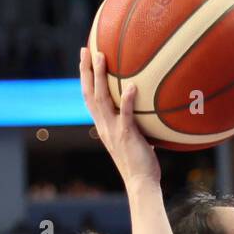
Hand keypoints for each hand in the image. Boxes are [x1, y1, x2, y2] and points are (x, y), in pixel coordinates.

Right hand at [80, 46, 159, 192]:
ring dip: (100, 77)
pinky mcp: (126, 136)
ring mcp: (113, 130)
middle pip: (89, 93)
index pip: (89, 98)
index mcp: (103, 127)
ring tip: (101, 56)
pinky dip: (127, 100)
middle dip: (86, 70)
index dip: (85, 78)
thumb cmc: (141, 164)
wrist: (140, 184)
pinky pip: (125, 114)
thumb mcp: (134, 140)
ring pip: (102, 99)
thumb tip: (148, 112)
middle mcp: (104, 126)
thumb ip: (135, 124)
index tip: (85, 59)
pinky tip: (133, 86)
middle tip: (86, 49)